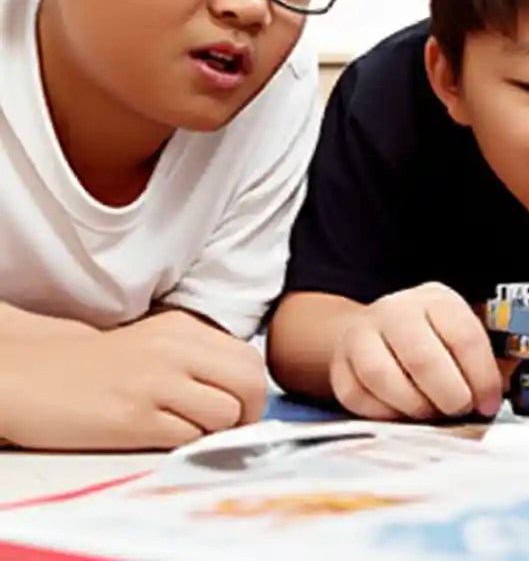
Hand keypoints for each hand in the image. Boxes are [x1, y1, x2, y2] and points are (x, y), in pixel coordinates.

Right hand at [0, 313, 267, 450]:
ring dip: (214, 431)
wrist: (31, 375)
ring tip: (185, 429)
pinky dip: (186, 443)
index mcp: (183, 328)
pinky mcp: (133, 418)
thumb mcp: (158, 344)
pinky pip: (188, 437)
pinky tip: (160, 435)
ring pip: (224, 414)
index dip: (254, 393)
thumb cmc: (101, 367)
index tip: (240, 410)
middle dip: (249, 414)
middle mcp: (174, 350)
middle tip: (229, 428)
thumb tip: (247, 394)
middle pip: (249, 384)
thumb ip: (201, 359)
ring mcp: (154, 383)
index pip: (249, 360)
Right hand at [331, 282, 502, 420]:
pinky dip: (384, 412)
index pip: (464, 336)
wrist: (374, 331)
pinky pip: (358, 396)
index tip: (488, 402)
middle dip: (448, 394)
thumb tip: (495, 397)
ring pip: (382, 376)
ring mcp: (362, 335)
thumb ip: (482, 364)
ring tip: (431, 413)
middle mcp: (396, 311)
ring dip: (414, 405)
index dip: (482, 376)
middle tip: (459, 409)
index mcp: (436, 300)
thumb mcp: (460, 337)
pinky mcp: (340, 364)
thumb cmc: (430, 339)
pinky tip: (401, 411)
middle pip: (422, 358)